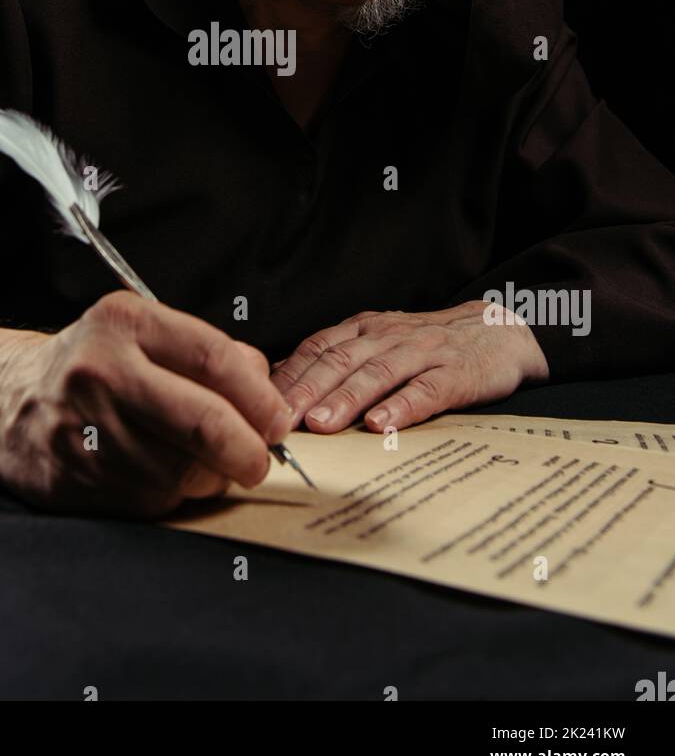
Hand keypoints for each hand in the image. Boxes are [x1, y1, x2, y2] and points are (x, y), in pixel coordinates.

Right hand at [0, 291, 291, 516]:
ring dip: (211, 477)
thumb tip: (267, 393)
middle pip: (203, 421)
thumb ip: (209, 353)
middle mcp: (100, 372)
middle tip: (260, 460)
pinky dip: (174, 495)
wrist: (6, 400)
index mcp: (123, 323)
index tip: (277, 419)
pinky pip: (152, 500)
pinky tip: (164, 476)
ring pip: (182, 470)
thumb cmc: (93, 365)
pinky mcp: (73, 480)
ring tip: (208, 465)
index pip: (214, 357)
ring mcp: (84, 429)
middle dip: (248, 450)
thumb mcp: (143, 333)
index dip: (259, 396)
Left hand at [271, 301, 549, 433]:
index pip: (317, 348)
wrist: (498, 330)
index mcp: (363, 328)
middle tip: (278, 421)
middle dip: (305, 391)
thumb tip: (277, 380)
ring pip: (377, 374)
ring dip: (345, 399)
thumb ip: (335, 358)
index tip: (258, 404)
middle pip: (339, 361)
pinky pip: (425, 391)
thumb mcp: (378, 342)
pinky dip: (401, 408)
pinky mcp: (455, 374)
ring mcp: (422, 353)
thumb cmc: (427, 345)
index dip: (288, 375)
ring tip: (321, 424)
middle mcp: (387, 336)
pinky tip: (381, 426)